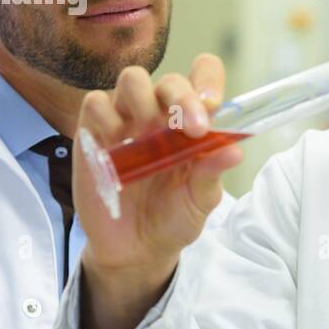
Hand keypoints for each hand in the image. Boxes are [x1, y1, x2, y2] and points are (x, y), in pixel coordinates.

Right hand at [73, 54, 243, 328]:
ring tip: (148, 134)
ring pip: (132, 79)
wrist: (136, 251)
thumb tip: (234, 151)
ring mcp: (126, 120)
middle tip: (192, 129)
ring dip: (144, 100)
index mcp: (192, 122)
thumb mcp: (200, 201)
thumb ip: (212, 174)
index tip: (213, 106)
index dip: (208, 81)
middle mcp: (161, 114)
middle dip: (183, 97)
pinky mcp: (93, 134)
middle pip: (169, 78)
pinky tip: (116, 143)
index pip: (203, 76)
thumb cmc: (175, 218)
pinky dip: (106, 116)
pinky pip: (95, 103)